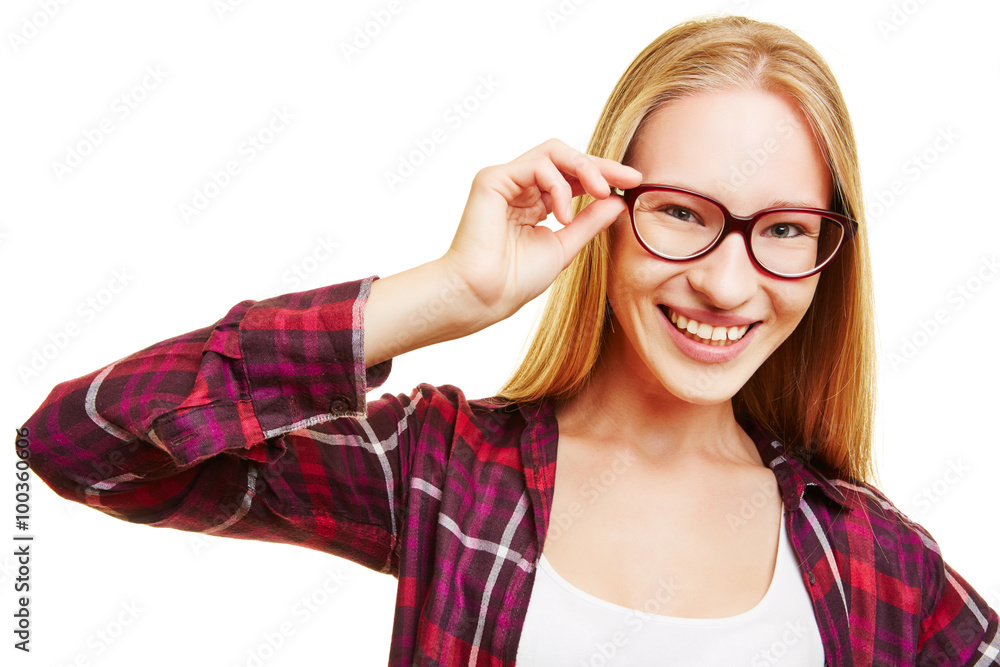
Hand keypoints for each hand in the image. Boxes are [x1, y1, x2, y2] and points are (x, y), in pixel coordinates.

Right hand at [441, 138, 641, 322]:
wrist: (484, 295)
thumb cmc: (515, 279)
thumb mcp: (564, 246)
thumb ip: (589, 222)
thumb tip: (617, 202)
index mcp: (533, 203)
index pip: (572, 176)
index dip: (603, 175)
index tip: (634, 182)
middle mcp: (518, 187)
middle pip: (565, 156)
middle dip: (600, 164)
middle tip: (627, 179)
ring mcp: (504, 180)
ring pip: (553, 152)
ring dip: (584, 169)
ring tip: (600, 194)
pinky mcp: (492, 179)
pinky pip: (537, 165)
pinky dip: (558, 186)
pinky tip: (563, 215)